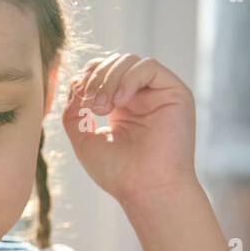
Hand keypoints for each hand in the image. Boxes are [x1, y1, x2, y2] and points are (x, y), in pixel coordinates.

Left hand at [61, 52, 198, 202]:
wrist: (146, 189)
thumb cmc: (118, 172)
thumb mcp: (84, 139)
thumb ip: (74, 111)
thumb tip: (74, 83)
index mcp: (121, 106)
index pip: (102, 72)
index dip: (87, 77)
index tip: (77, 97)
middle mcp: (141, 97)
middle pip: (113, 63)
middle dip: (96, 79)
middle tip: (91, 107)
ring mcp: (158, 94)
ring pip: (129, 61)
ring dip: (109, 79)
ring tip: (102, 108)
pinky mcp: (175, 92)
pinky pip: (149, 66)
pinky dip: (129, 79)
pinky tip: (120, 102)